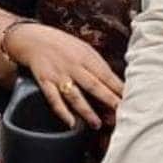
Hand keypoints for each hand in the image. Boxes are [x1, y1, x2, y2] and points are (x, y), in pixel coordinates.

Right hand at [6, 21, 122, 128]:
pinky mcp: (44, 81)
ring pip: (75, 95)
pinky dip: (62, 111)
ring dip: (87, 111)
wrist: (31, 38)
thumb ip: (97, 64)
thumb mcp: (82, 48)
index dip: (119, 89)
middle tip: (122, 114)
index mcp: (86, 56)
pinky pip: (53, 98)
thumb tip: (114, 83)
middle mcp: (73, 66)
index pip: (107, 75)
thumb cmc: (60, 44)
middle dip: (109, 101)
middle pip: (94, 86)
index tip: (132, 100)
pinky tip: (70, 122)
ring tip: (97, 124)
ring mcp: (58, 75)